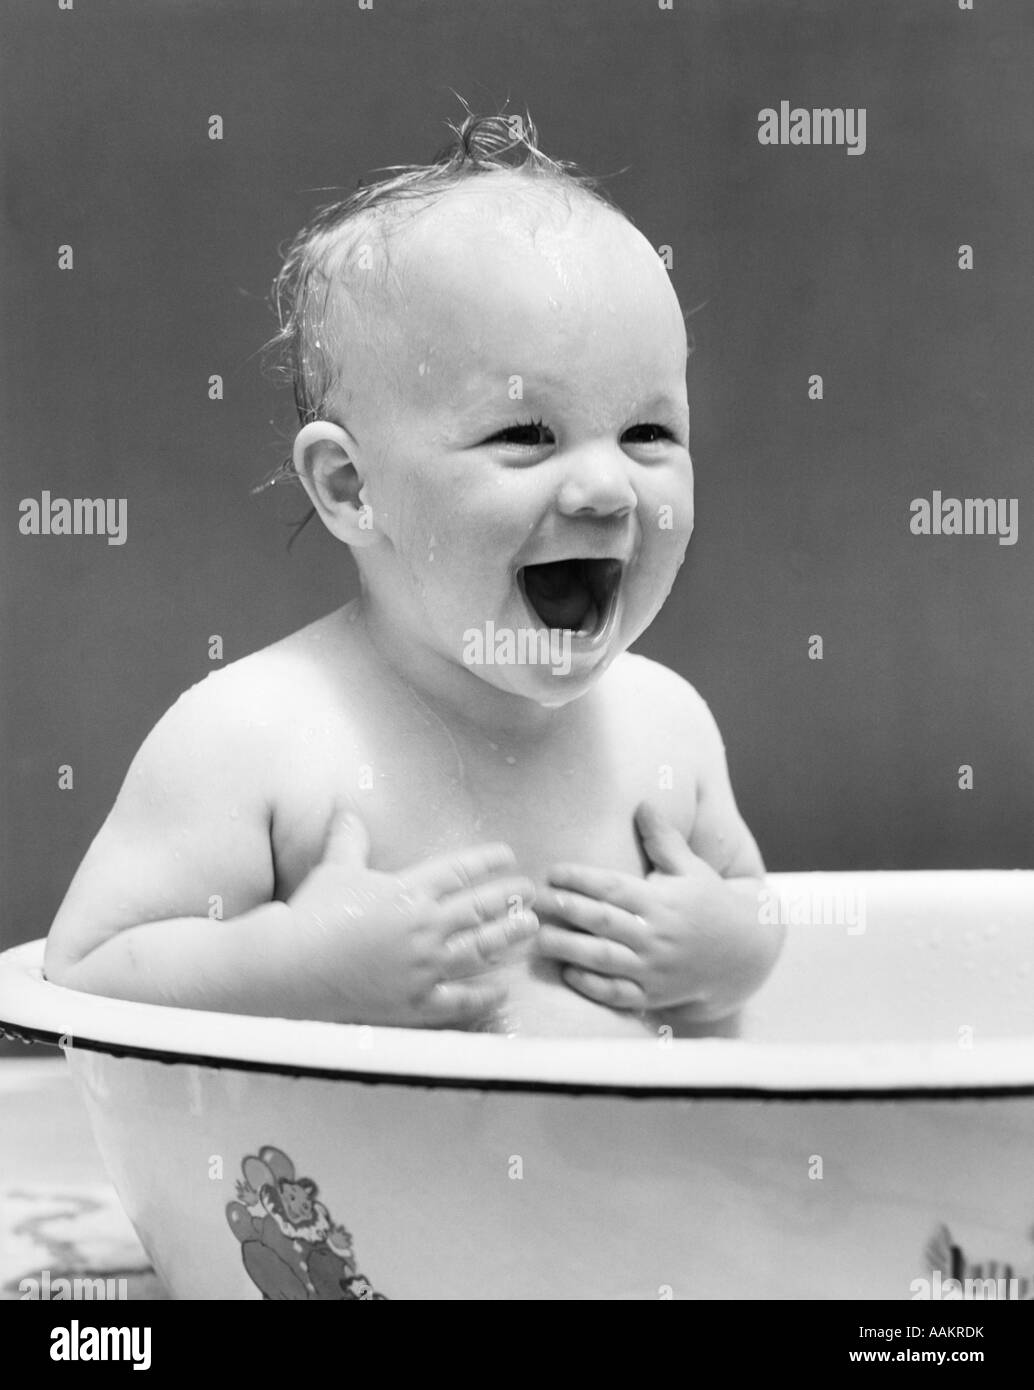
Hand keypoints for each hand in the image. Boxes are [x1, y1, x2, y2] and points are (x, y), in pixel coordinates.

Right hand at [286, 806, 537, 1027]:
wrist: (289, 966)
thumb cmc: (311, 914)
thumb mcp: (334, 869)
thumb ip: (349, 839)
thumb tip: (347, 811)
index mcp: (408, 890)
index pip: (460, 870)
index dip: (488, 861)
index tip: (507, 856)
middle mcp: (425, 927)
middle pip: (480, 908)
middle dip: (510, 897)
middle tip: (531, 891)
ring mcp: (424, 967)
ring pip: (480, 950)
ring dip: (508, 938)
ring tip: (529, 928)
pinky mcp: (415, 1003)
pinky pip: (461, 1001)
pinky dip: (484, 996)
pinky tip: (501, 991)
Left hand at [535, 801, 779, 1017]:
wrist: (746, 951)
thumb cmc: (710, 901)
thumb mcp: (690, 866)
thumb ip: (663, 838)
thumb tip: (643, 803)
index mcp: (661, 900)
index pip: (613, 888)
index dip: (581, 879)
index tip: (553, 872)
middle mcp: (656, 935)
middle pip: (603, 921)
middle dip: (567, 910)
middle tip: (536, 902)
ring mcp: (655, 968)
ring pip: (605, 959)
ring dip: (570, 948)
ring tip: (540, 938)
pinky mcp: (654, 994)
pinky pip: (619, 993)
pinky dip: (593, 986)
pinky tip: (568, 972)